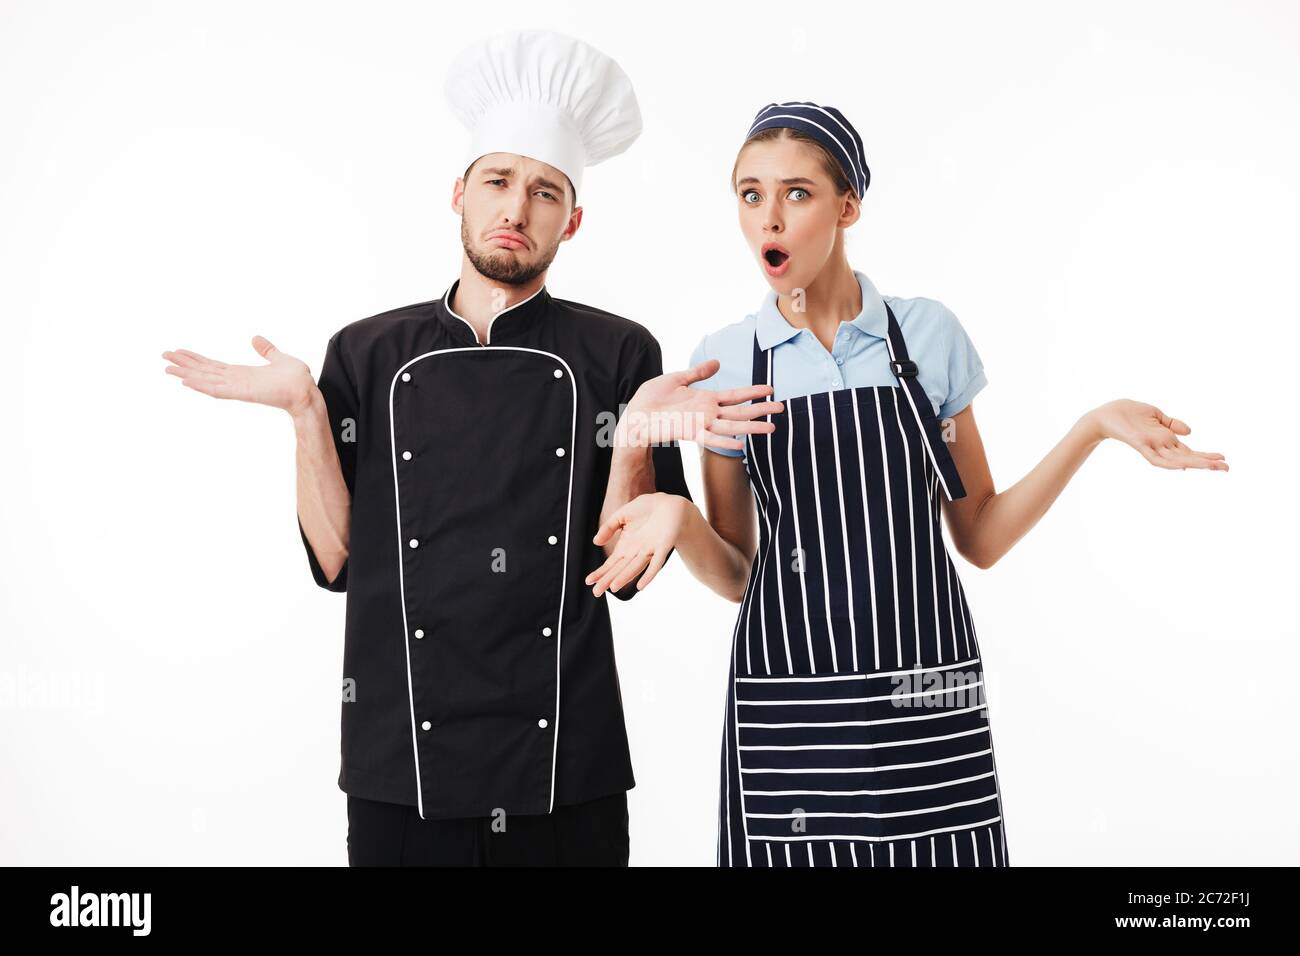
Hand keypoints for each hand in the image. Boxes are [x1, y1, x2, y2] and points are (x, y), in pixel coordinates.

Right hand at [162, 337, 317, 416]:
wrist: (306, 390)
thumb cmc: (296, 379)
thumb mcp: (279, 358)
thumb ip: (266, 350)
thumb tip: (256, 339)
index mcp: (242, 373)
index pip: (213, 365)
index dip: (196, 359)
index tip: (179, 352)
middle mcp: (236, 381)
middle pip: (204, 371)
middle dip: (184, 364)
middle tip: (164, 357)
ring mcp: (237, 388)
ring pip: (206, 380)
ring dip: (186, 374)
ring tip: (168, 368)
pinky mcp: (242, 392)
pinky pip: (217, 390)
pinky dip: (201, 385)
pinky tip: (186, 381)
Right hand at [585, 493, 690, 595]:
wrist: (669, 503)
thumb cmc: (647, 509)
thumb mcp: (622, 515)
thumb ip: (609, 528)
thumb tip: (595, 542)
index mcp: (627, 545)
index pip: (612, 562)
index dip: (601, 572)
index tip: (589, 581)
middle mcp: (637, 551)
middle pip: (620, 568)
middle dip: (608, 579)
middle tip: (596, 592)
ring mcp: (650, 550)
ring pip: (634, 568)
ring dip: (624, 578)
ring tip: (612, 587)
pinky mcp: (663, 547)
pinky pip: (655, 564)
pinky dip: (648, 575)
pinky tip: (640, 586)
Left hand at [619, 359, 782, 450]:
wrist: (634, 415)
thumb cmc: (651, 398)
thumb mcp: (676, 379)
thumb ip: (698, 373)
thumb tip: (717, 362)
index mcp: (705, 399)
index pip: (734, 395)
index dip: (752, 392)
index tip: (770, 389)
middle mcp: (706, 413)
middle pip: (740, 411)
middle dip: (761, 410)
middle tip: (782, 409)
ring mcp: (699, 423)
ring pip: (731, 426)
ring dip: (751, 427)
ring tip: (771, 428)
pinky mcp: (689, 432)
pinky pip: (710, 439)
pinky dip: (724, 442)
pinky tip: (740, 445)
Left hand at [1084, 400, 1227, 470]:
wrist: (1107, 413)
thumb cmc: (1128, 413)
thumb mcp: (1156, 415)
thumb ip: (1172, 423)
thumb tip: (1190, 432)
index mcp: (1166, 439)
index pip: (1190, 451)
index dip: (1205, 455)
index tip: (1223, 458)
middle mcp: (1161, 445)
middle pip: (1188, 458)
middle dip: (1207, 463)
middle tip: (1227, 468)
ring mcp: (1152, 446)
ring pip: (1177, 460)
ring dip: (1195, 464)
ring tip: (1214, 467)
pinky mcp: (1141, 445)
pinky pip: (1156, 458)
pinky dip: (1169, 463)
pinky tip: (1182, 467)